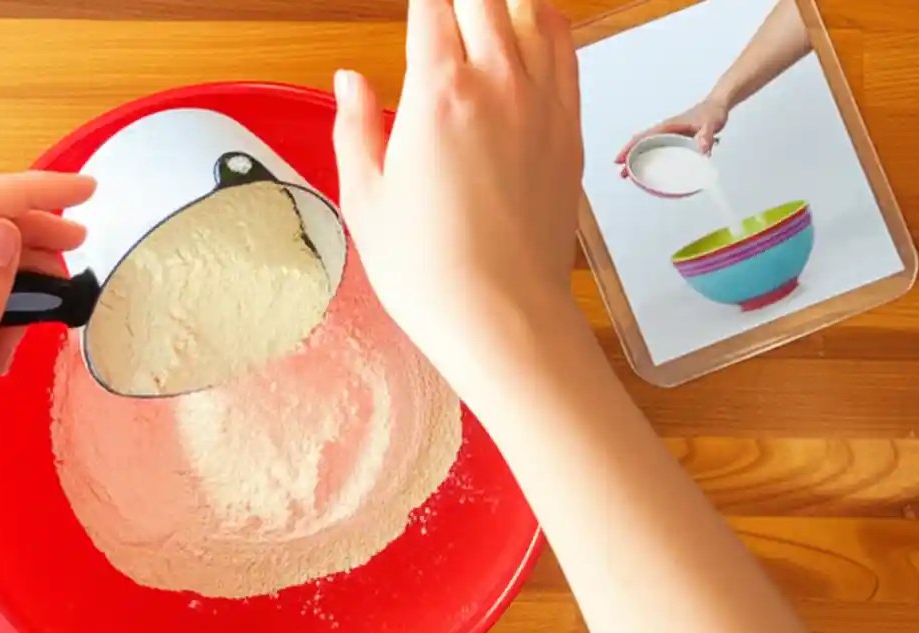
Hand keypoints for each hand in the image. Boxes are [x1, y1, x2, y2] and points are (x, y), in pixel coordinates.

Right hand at [332, 0, 583, 371]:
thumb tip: (350, 79)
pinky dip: (546, 24)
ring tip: (478, 16)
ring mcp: (540, 102)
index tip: (413, 12)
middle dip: (454, 2)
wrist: (502, 315)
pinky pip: (565, 49)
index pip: (430, 4)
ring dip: (500, 7)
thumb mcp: (365, 200)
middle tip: (438, 19)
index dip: (419, 2)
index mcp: (435, 93)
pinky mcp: (568, 128)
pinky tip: (530, 25)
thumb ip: (355, 127)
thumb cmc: (427, 269)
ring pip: (530, 10)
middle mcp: (495, 83)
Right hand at [614, 97, 728, 173]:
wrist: (717, 105)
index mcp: (668, 126)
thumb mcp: (711, 125)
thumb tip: (701, 149)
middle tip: (622, 173)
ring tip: (630, 174)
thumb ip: (706, 136)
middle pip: (641, 143)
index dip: (630, 148)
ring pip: (647, 146)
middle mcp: (665, 130)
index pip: (643, 137)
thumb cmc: (712, 113)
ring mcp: (669, 134)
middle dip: (629, 157)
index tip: (620, 159)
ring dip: (637, 159)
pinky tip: (650, 168)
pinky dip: (649, 157)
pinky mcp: (674, 138)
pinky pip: (657, 148)